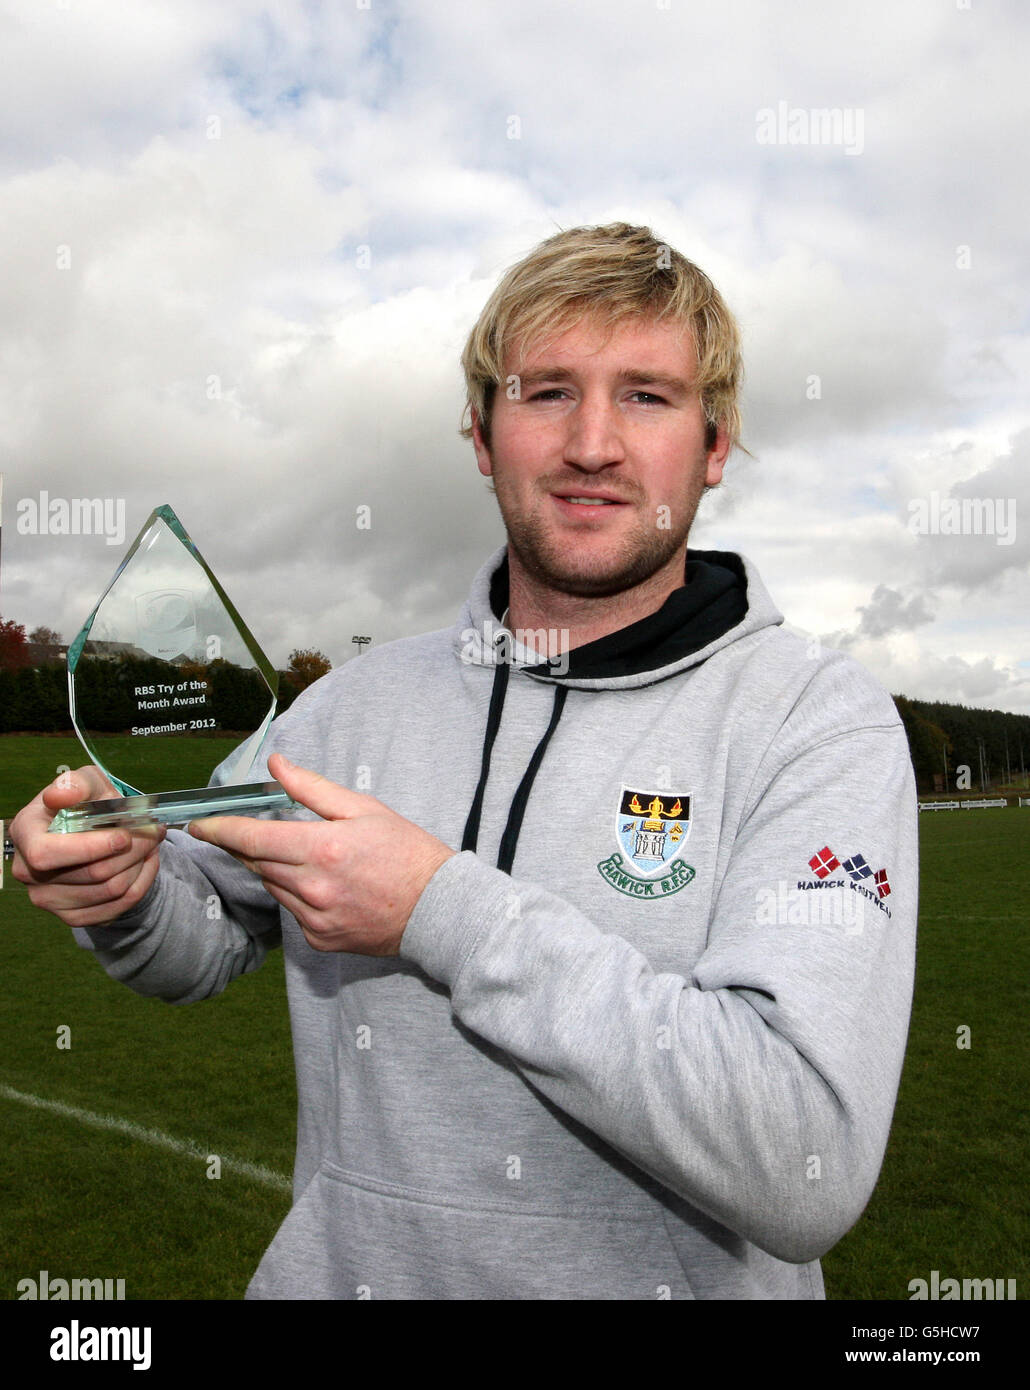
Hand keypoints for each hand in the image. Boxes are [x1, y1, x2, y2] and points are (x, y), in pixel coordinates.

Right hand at [10, 766, 165, 927]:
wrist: (96, 831)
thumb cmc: (87, 803)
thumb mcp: (87, 782)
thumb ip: (76, 784)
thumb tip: (60, 796)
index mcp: (24, 834)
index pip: (46, 854)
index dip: (90, 848)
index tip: (124, 835)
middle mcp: (28, 871)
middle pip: (92, 873)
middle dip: (133, 850)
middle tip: (155, 831)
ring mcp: (49, 899)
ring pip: (111, 890)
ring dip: (141, 864)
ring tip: (151, 843)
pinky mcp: (73, 916)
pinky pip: (118, 907)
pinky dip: (142, 882)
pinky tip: (145, 862)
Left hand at [187, 753, 453, 955]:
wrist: (437, 908)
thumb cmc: (405, 851)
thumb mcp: (363, 808)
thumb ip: (312, 788)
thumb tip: (275, 765)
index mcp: (322, 849)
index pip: (252, 838)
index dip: (220, 830)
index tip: (199, 824)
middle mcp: (313, 887)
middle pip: (256, 862)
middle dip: (246, 845)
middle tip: (249, 831)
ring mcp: (314, 918)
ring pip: (271, 886)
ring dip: (274, 868)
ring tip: (306, 856)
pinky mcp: (319, 940)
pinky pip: (290, 910)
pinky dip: (295, 893)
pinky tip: (322, 884)